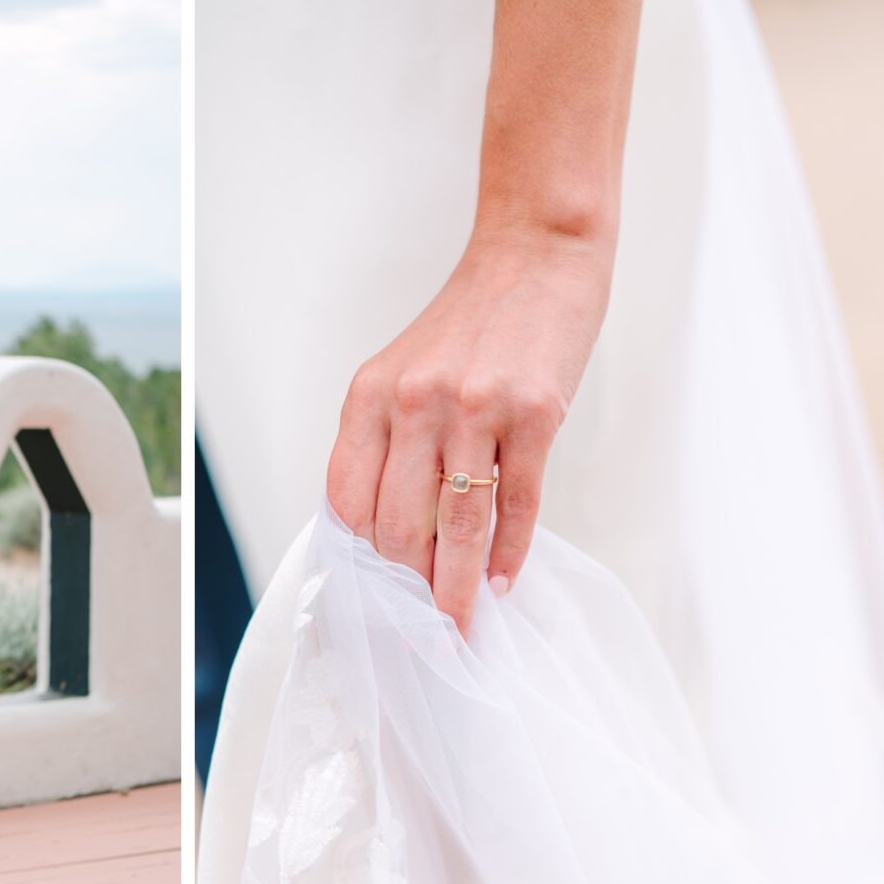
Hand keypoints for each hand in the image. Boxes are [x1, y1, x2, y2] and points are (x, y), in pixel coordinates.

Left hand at [325, 222, 614, 638]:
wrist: (536, 256)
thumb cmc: (470, 325)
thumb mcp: (403, 374)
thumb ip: (386, 443)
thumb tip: (387, 535)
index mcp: (370, 395)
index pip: (347, 500)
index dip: (360, 557)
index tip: (375, 592)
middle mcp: (414, 402)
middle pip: (397, 524)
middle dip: (408, 584)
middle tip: (423, 621)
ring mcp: (475, 408)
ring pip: (455, 527)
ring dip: (456, 588)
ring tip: (460, 627)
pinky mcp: (534, 415)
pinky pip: (516, 505)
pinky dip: (508, 553)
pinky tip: (501, 581)